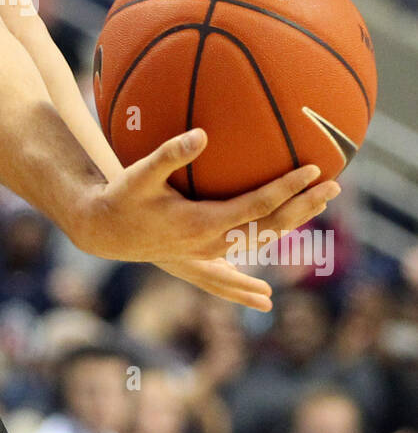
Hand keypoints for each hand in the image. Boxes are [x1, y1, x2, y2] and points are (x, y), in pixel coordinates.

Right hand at [71, 128, 339, 310]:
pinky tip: (263, 299)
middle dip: (302, 208)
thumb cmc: (121, 196)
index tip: (311, 170)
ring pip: (256, 246)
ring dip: (288, 229)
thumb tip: (202, 134)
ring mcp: (203, 257)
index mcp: (202, 223)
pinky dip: (244, 288)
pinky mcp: (193, 264)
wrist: (101, 230)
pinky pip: (226, 280)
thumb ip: (171, 153)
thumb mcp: (141, 173)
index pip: (257, 206)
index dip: (286, 189)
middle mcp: (209, 245)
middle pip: (269, 228)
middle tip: (333, 187)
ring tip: (316, 212)